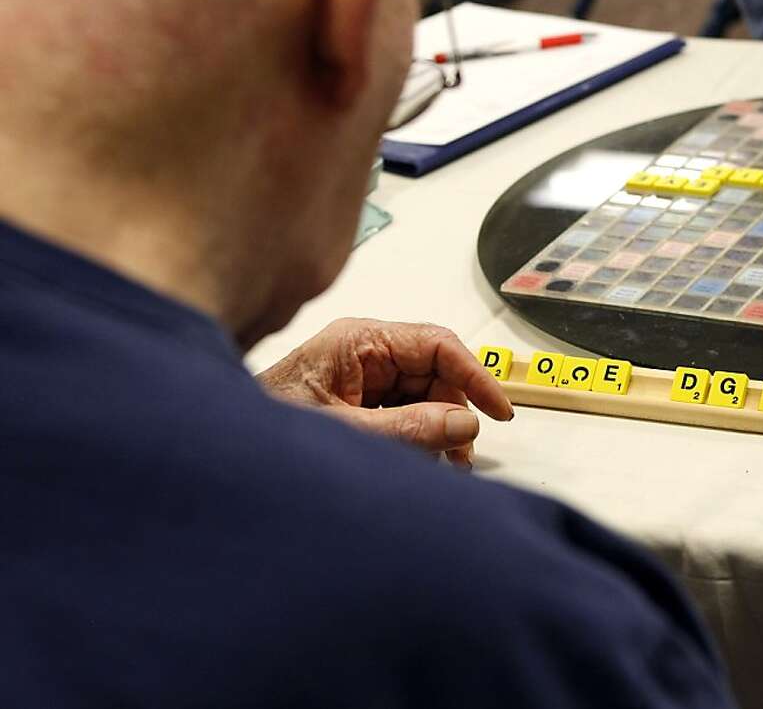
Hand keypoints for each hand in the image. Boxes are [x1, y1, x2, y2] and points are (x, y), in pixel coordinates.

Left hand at [258, 319, 513, 467]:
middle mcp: (364, 351)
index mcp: (359, 341)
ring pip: (423, 395)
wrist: (218, 449)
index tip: (499, 411)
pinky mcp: (356, 399)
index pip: (437, 345)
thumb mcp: (344, 432)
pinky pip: (403, 412)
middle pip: (435, 373)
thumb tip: (466, 424)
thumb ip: (408, 429)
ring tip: (441, 466)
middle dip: (454, 413)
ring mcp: (360, 375)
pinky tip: (416, 461)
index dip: (475, 376)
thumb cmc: (263, 428)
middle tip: (461, 457)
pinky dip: (417, 437)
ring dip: (437, 430)